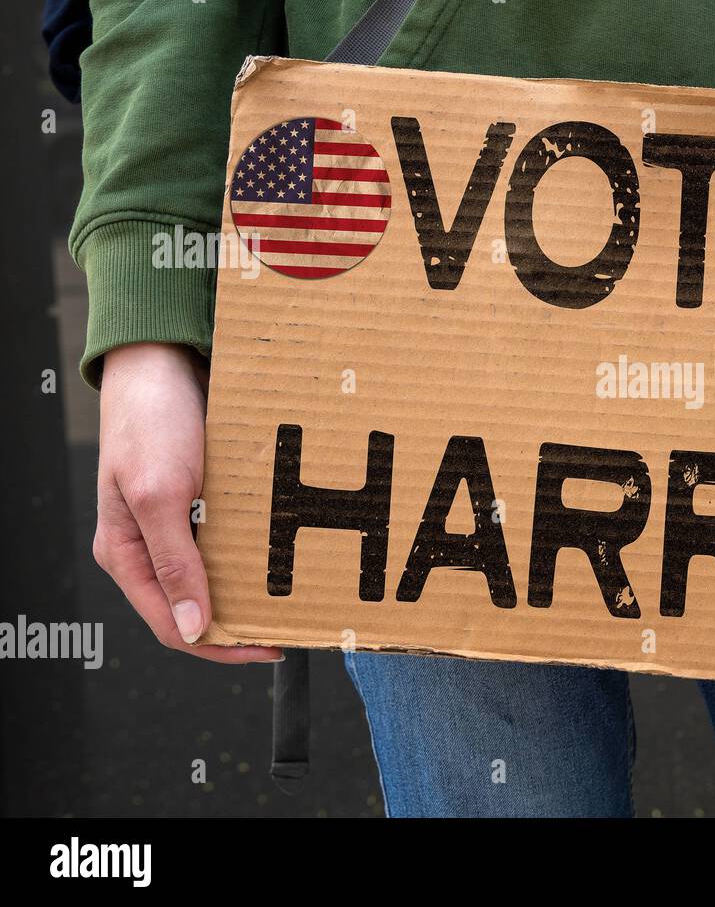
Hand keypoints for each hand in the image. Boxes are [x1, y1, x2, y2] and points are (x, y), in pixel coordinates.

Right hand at [93, 343, 281, 663]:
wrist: (161, 363)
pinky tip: (280, 559)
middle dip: (238, 625)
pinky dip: (252, 556)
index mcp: (127, 554)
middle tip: (288, 631)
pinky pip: (225, 543)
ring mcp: (173, 525)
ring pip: (213, 577)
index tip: (268, 648)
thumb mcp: (160, 495)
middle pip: (195, 607)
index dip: (220, 646)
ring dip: (248, 593)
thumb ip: (174, 563)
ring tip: (290, 602)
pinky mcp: (198, 502)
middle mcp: (149, 546)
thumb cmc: (152, 423)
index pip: (173, 625)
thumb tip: (191, 628)